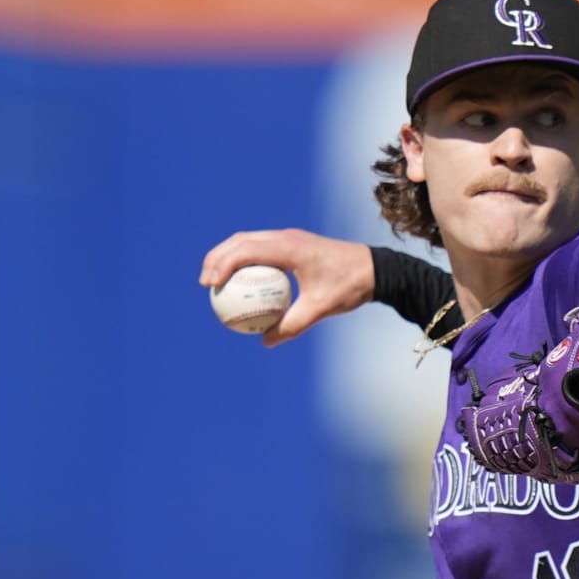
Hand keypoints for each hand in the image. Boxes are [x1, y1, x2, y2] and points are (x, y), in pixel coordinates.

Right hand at [200, 228, 373, 346]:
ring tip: (215, 281)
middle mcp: (286, 237)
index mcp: (290, 247)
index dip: (223, 264)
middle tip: (205, 284)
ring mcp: (289, 238)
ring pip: (248, 241)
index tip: (211, 285)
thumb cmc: (349, 286)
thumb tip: (265, 341)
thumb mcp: (320, 309)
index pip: (246, 250)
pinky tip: (241, 284)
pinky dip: (245, 261)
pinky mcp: (293, 244)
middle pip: (240, 241)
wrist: (374, 269)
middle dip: (217, 258)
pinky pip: (261, 249)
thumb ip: (292, 326)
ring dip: (228, 256)